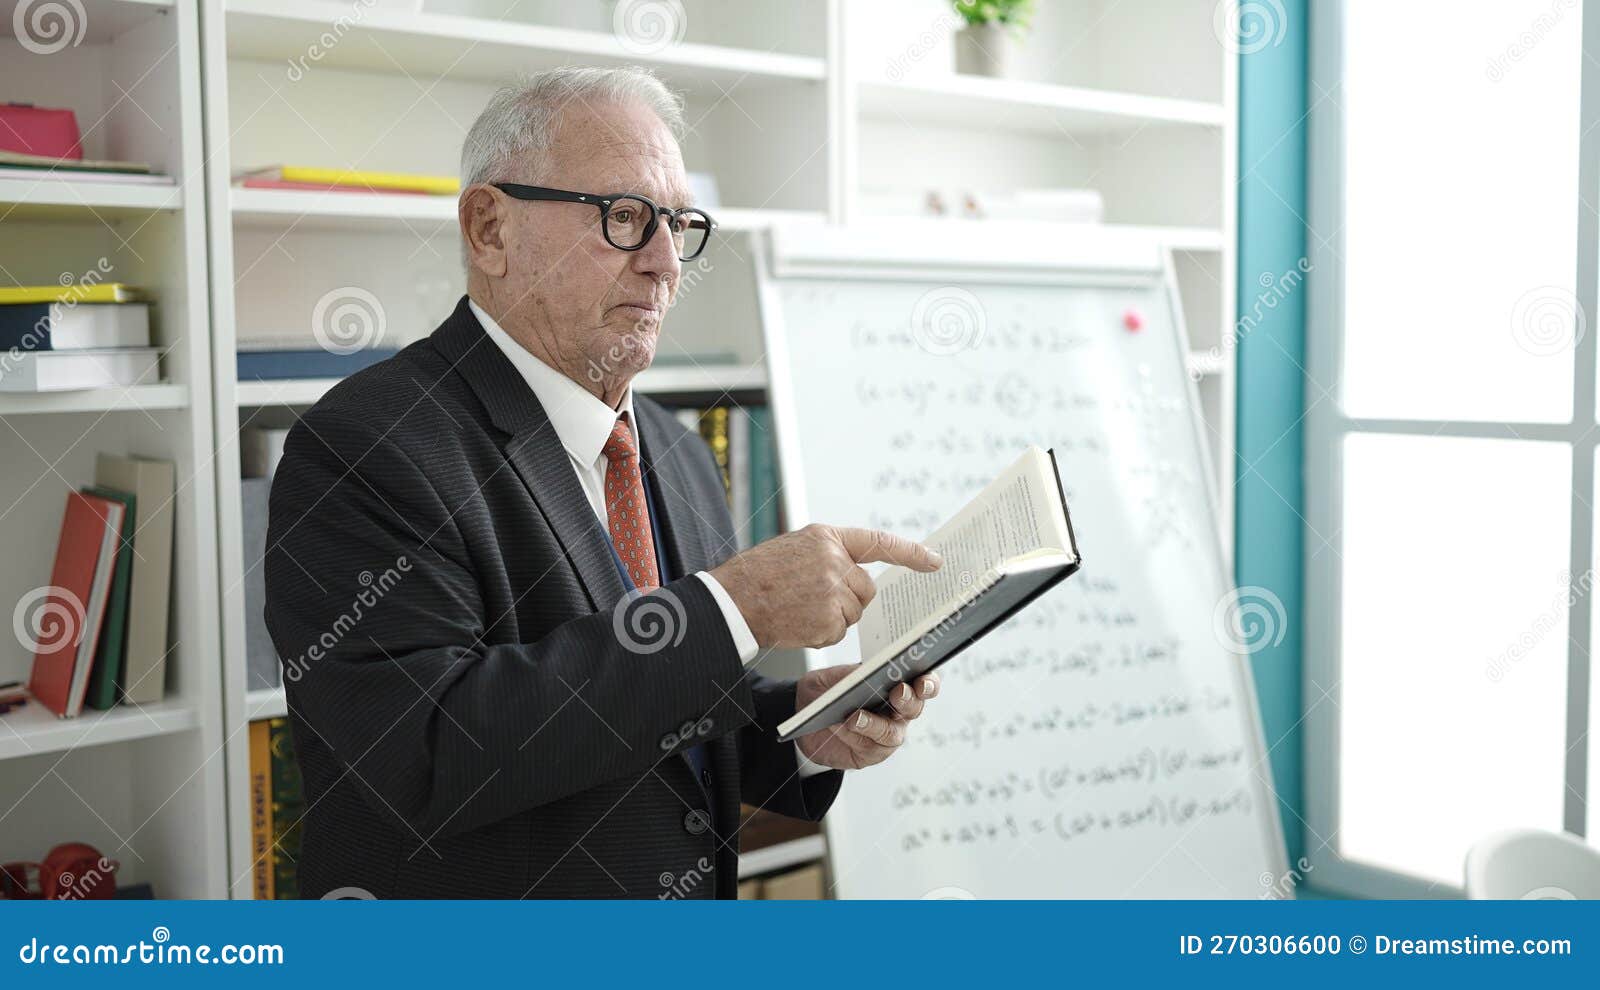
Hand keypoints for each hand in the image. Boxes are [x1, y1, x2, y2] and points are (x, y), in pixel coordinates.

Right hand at [708, 524, 940, 648]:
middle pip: (866, 588)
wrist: (733, 600)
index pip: (879, 542)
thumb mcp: (797, 547)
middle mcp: (835, 561)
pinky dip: (822, 632)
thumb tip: (862, 578)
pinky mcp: (828, 620)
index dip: (910, 552)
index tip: (935, 561)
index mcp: (827, 538)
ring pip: (854, 612)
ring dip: (832, 616)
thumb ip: (831, 555)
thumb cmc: (761, 574)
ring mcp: (833, 591)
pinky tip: (798, 621)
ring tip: (799, 607)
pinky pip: (839, 631)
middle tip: (811, 596)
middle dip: (847, 597)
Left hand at [793, 665, 941, 769]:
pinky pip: (870, 747)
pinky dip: (855, 737)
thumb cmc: (822, 696)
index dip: (928, 682)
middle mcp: (896, 710)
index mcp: (893, 683)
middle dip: (908, 700)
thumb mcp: (825, 678)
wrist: (802, 724)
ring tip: (854, 717)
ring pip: (892, 733)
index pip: (922, 681)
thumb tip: (861, 674)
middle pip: (914, 707)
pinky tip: (841, 727)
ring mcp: (886, 733)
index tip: (921, 681)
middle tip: (897, 693)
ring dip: (874, 724)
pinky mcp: (871, 753)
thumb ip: (844, 675)